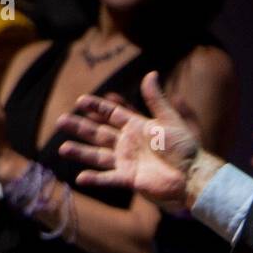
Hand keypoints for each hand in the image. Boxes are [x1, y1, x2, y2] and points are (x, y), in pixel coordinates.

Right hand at [57, 70, 209, 209]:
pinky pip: (109, 178)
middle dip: (80, 127)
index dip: (96, 108)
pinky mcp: (129, 179)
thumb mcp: (170, 120)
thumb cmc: (184, 147)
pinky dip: (95, 179)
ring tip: (62, 148)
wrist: (192, 174)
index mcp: (136, 127)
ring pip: (98, 155)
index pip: (111, 114)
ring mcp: (126, 162)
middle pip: (98, 133)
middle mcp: (127, 144)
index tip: (80, 100)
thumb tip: (151, 73)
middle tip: (60, 121)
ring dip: (80, 152)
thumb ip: (156, 100)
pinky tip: (80, 177)